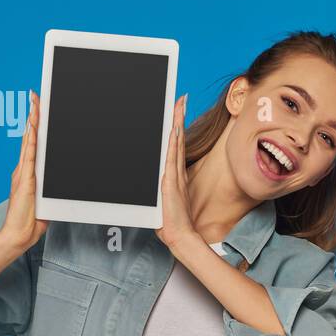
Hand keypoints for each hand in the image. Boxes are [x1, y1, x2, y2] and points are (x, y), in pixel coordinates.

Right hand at [0, 90, 48, 254]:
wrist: (18, 234)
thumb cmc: (31, 219)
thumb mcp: (45, 199)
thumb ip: (50, 188)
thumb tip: (62, 185)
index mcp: (29, 172)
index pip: (33, 143)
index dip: (35, 125)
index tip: (37, 109)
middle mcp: (24, 169)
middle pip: (30, 137)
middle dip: (33, 116)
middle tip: (35, 97)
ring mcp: (23, 173)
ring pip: (29, 142)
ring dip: (33, 123)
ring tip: (35, 105)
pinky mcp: (25, 180)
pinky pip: (29, 157)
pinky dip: (31, 142)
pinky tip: (33, 130)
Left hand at [155, 93, 197, 250]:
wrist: (180, 235)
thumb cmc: (171, 222)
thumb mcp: (163, 201)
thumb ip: (160, 191)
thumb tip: (154, 187)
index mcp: (175, 174)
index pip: (176, 146)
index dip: (177, 128)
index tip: (178, 113)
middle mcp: (176, 171)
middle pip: (178, 139)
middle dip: (178, 118)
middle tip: (181, 100)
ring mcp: (174, 175)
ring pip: (176, 144)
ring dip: (177, 124)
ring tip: (178, 106)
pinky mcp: (170, 182)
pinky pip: (172, 158)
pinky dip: (174, 143)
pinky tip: (174, 130)